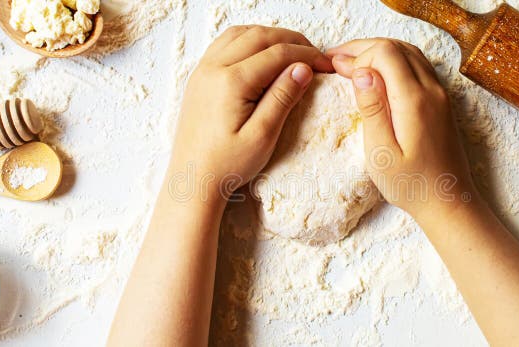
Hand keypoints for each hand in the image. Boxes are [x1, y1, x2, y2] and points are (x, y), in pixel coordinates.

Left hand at [172, 26, 333, 200]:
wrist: (193, 180)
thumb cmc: (227, 164)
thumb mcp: (262, 136)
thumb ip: (282, 98)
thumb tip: (303, 68)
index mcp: (231, 82)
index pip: (277, 53)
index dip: (306, 55)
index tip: (326, 65)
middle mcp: (213, 68)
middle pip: (259, 36)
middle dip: (291, 40)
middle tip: (314, 54)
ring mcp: (203, 70)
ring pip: (240, 34)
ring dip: (269, 36)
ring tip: (292, 51)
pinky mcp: (199, 77)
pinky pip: (224, 43)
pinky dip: (248, 40)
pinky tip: (262, 54)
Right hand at [327, 38, 475, 217]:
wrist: (448, 201)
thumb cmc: (411, 184)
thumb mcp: (381, 152)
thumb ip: (371, 109)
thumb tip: (361, 71)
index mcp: (414, 100)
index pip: (385, 53)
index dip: (357, 54)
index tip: (335, 69)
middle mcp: (432, 90)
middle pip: (397, 46)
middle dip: (364, 47)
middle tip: (335, 59)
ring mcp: (440, 94)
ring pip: (409, 52)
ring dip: (379, 51)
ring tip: (351, 62)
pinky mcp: (442, 102)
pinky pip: (419, 66)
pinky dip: (395, 60)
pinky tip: (377, 73)